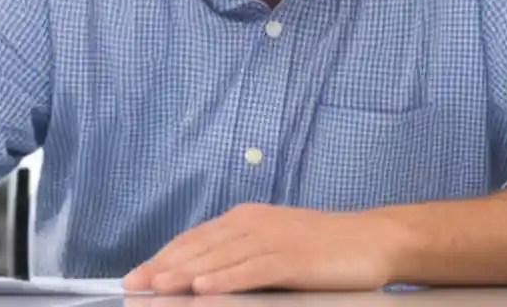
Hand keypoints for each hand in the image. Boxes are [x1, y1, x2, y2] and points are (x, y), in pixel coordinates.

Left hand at [122, 204, 393, 294]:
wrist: (374, 239)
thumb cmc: (324, 247)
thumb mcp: (275, 244)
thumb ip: (242, 255)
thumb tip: (203, 276)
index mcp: (245, 218)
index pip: (194, 238)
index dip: (163, 256)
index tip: (137, 275)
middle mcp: (253, 223)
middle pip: (199, 247)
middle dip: (162, 266)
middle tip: (133, 285)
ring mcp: (272, 239)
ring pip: (219, 258)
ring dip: (184, 273)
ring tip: (157, 287)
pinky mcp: (292, 258)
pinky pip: (251, 270)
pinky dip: (225, 279)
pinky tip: (203, 289)